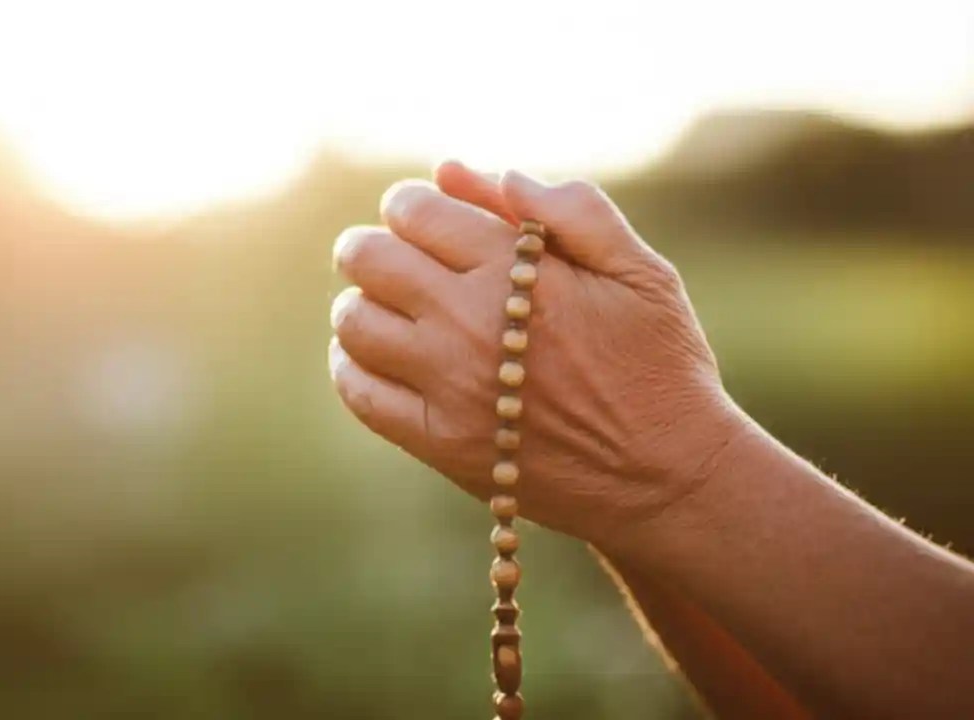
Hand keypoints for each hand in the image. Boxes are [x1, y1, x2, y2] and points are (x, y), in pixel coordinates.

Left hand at [329, 162, 745, 544]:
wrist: (668, 475)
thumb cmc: (659, 363)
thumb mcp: (639, 270)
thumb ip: (571, 209)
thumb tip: (478, 172)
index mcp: (516, 271)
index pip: (416, 211)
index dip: (408, 203)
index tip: (420, 214)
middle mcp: (469, 324)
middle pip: (369, 260)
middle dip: (368, 245)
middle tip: (384, 254)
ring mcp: (449, 387)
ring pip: (355, 324)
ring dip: (359, 303)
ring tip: (382, 305)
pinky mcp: (440, 443)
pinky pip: (362, 394)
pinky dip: (351, 367)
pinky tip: (370, 357)